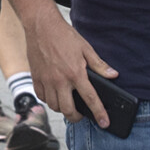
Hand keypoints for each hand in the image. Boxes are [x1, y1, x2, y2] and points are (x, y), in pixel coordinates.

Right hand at [25, 9, 118, 126]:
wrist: (41, 26)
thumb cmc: (64, 36)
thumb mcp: (86, 48)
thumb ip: (99, 65)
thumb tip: (113, 75)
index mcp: (75, 73)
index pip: (90, 99)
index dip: (99, 113)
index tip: (104, 123)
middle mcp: (60, 80)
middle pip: (68, 110)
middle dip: (76, 117)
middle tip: (81, 115)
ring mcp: (46, 81)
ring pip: (54, 106)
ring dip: (62, 109)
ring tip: (68, 104)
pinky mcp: (36, 78)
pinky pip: (42, 97)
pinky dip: (49, 100)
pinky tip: (54, 95)